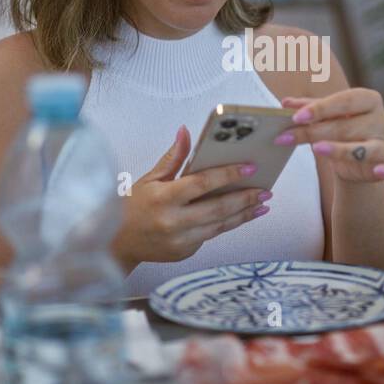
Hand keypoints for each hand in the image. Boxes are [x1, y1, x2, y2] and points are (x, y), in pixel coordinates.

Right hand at [111, 125, 270, 271]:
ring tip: (262, 204)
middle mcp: (173, 221)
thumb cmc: (133, 206)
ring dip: (244, 214)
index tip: (249, 167)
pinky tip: (243, 216)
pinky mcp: (185, 252)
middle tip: (266, 190)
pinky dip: (228, 225)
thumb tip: (185, 131)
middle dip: (245, 198)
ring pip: (220, 225)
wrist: (117, 242)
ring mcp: (180, 240)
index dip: (228, 174)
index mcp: (164, 198)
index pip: (202, 183)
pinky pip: (211, 235)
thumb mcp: (149, 178)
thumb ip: (172, 157)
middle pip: (218, 208)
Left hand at [274, 90, 383, 183]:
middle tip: (285, 137)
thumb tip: (285, 103)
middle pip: (346, 126)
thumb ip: (307, 108)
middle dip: (314, 132)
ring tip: (316, 149)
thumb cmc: (340, 130)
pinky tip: (378, 172)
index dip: (320, 108)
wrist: (355, 160)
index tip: (296, 117)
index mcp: (368, 99)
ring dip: (340, 150)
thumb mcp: (325, 117)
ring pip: (364, 149)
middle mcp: (381, 119)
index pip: (344, 100)